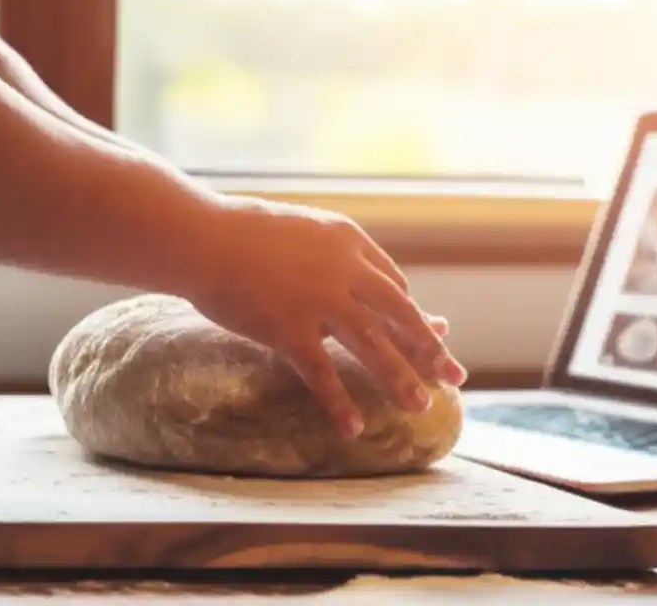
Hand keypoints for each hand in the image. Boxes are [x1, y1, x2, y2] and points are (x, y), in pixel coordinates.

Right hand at [184, 195, 466, 436]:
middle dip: (429, 347)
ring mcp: (320, 302)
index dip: (409, 312)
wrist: (202, 236)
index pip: (392, 283)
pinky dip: (340, 403)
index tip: (423, 332)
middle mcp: (344, 271)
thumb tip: (326, 267)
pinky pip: (322, 373)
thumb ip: (319, 250)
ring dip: (400, 379)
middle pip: (399, 314)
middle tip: (455, 374)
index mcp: (346, 240)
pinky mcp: (291, 329)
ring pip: (373, 346)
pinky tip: (354, 428)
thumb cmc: (235, 230)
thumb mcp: (293, 229)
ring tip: (421, 406)